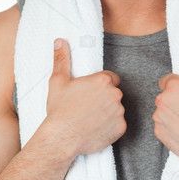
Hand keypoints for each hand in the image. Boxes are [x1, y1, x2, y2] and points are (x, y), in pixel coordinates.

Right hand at [43, 38, 125, 157]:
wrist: (62, 137)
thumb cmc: (60, 110)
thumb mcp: (58, 81)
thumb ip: (62, 59)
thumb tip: (60, 42)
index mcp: (103, 81)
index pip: (111, 78)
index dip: (101, 85)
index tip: (91, 92)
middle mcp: (115, 95)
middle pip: (114, 93)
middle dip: (104, 98)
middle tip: (88, 107)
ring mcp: (120, 112)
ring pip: (117, 109)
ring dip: (108, 112)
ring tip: (90, 119)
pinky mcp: (121, 128)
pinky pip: (118, 125)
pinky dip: (110, 127)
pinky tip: (96, 128)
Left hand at [151, 41, 178, 164]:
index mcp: (174, 86)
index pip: (168, 80)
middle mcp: (162, 100)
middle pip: (165, 96)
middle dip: (175, 100)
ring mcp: (159, 118)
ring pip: (163, 111)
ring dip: (172, 114)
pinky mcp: (159, 133)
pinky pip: (162, 126)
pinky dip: (170, 127)